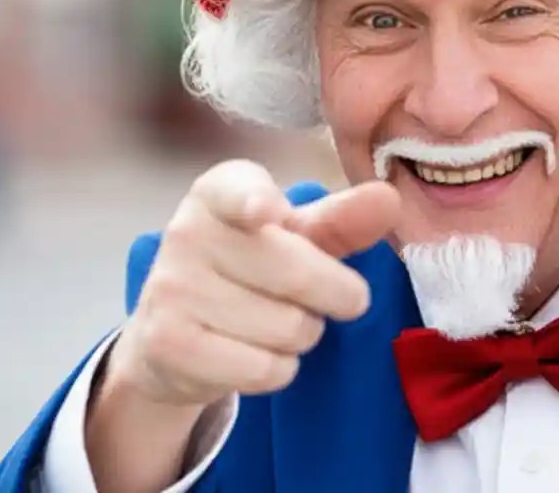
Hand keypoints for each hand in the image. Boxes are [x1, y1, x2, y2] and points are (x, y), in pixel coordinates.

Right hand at [107, 159, 400, 407]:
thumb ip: (343, 219)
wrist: (173, 335)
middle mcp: (187, 231)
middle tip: (321, 299)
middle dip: (334, 296)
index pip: (237, 189)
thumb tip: (390, 199)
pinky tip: (254, 352)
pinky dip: (279, 368)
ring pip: (289, 328)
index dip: (256, 200)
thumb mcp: (296, 237)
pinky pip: (264, 368)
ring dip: (303, 335)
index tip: (268, 212)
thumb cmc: (251, 268)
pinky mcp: (169, 343)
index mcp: (219, 192)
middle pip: (299, 274)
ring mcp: (173, 288)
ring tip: (274, 322)